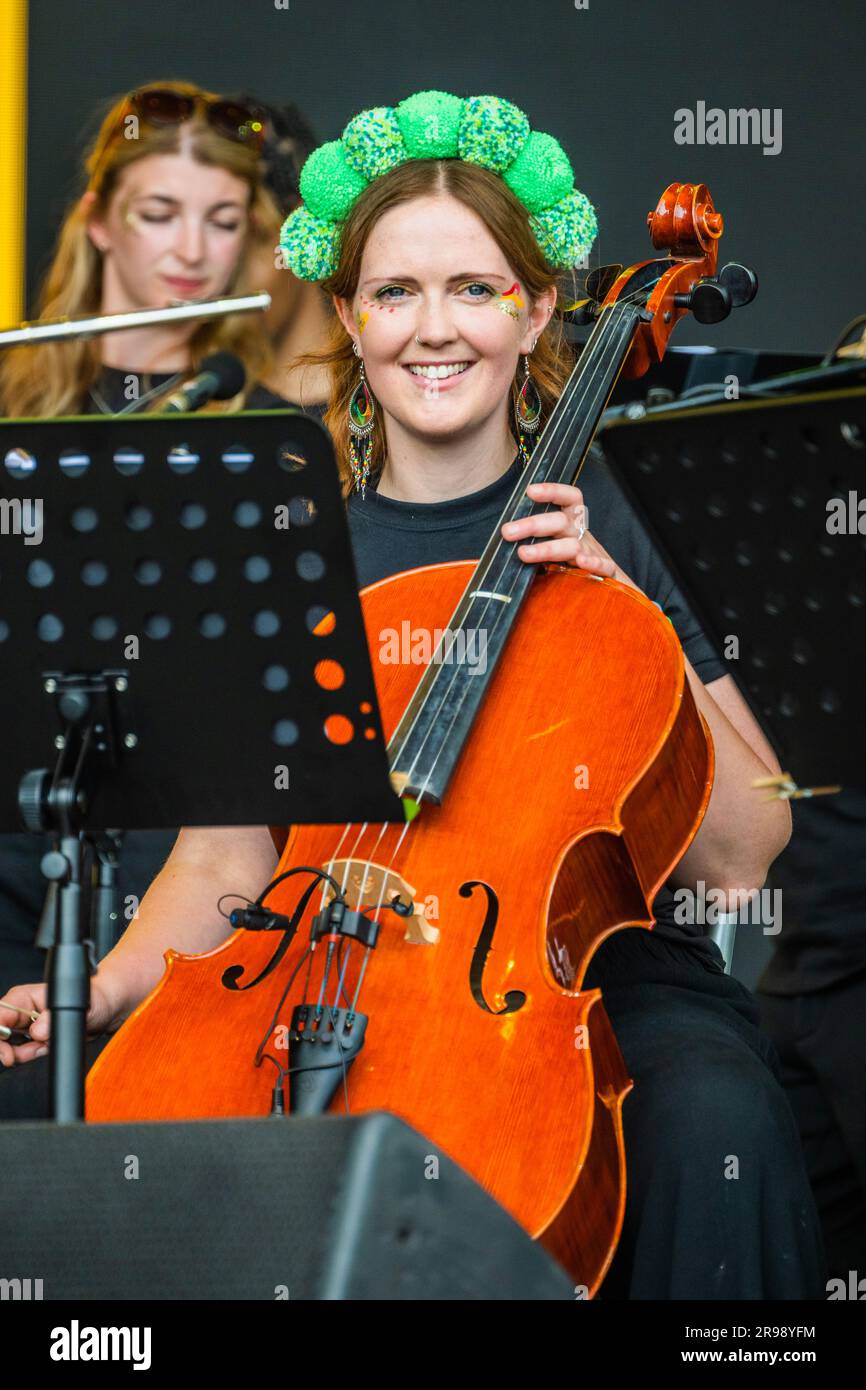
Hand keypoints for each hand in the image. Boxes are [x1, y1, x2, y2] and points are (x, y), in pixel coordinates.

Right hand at [0, 978, 117, 1067]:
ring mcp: (25, 1026)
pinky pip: (22, 1053)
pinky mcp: (32, 1039)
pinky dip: (31, 1056)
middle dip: (8, 1050)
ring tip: (44, 1047)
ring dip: (23, 1054)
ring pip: (8, 1046)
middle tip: (22, 1056)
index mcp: (25, 997)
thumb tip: (37, 1032)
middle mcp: (21, 1011)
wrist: (105, 1011)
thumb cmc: (93, 999)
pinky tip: (45, 1049)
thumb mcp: (77, 1007)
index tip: (8, 1053)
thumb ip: (54, 1019)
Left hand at [501, 481, 616, 577]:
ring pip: (572, 545)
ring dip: (548, 548)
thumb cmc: (574, 564)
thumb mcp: (556, 546)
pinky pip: (604, 566)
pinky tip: (581, 562)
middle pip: (560, 522)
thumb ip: (535, 540)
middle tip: (507, 532)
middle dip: (532, 525)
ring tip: (524, 554)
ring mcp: (592, 553)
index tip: (530, 491)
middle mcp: (581, 535)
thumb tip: (503, 538)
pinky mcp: (605, 574)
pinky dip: (594, 563)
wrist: (612, 586)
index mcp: (571, 524)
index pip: (569, 498)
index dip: (553, 491)